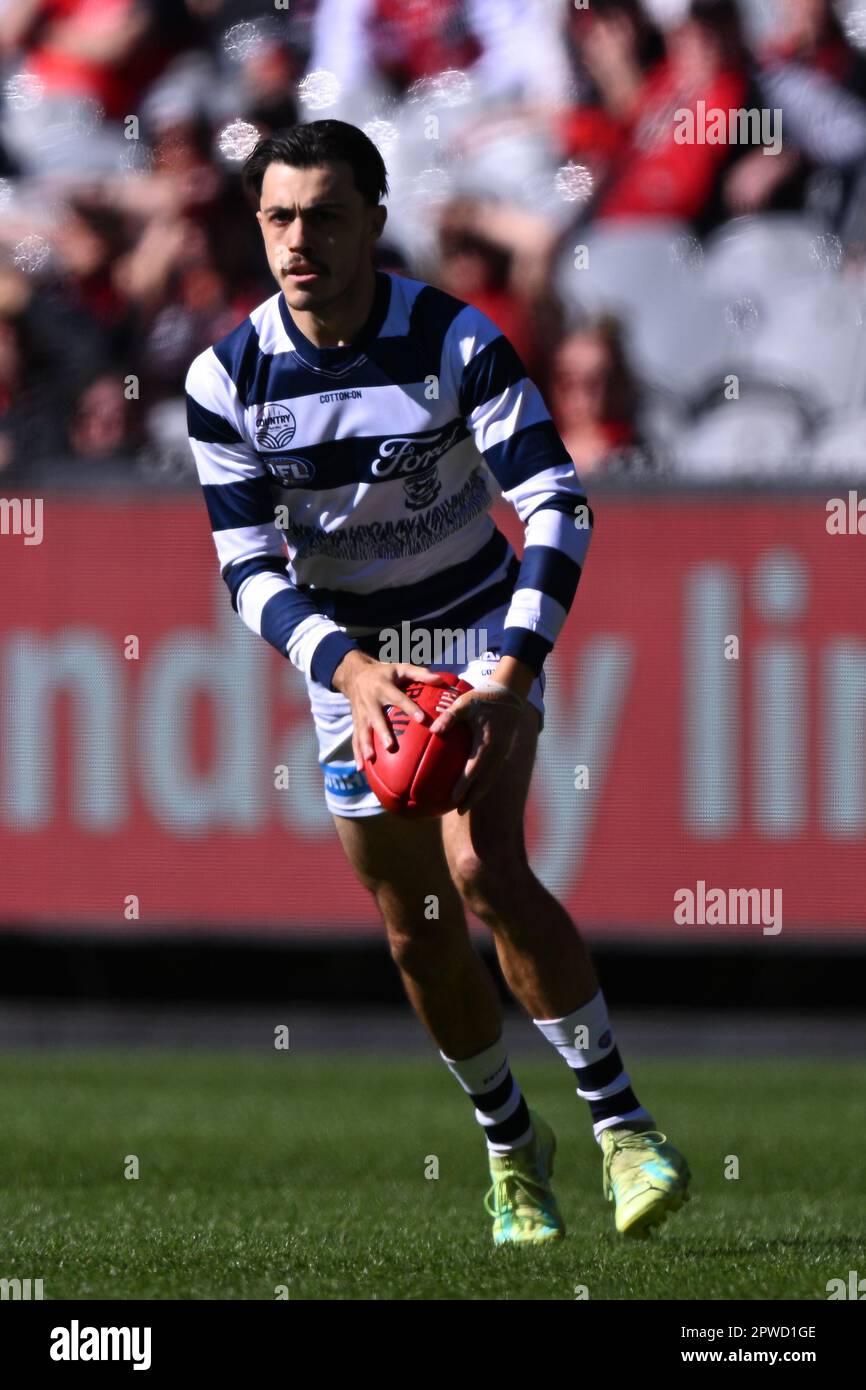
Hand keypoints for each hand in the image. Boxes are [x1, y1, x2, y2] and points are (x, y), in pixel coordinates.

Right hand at [331, 650, 451, 769]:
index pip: (398, 698)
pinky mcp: (356, 722)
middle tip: (390, 747)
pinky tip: (362, 768)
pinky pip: (355, 739)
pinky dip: (357, 753)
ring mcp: (361, 713)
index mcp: (383, 687)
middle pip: (376, 718)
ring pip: (362, 731)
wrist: (355, 674)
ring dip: (365, 745)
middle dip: (382, 732)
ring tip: (371, 759)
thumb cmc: (384, 673)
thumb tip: (441, 680)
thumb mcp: (400, 668)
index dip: (409, 708)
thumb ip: (420, 673)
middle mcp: (370, 701)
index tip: (422, 719)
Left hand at [429, 682, 525, 814]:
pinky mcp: (503, 751)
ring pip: (491, 779)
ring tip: (465, 806)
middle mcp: (497, 752)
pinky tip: (474, 788)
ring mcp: (502, 752)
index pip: (474, 769)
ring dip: (479, 793)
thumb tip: (433, 730)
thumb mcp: (464, 703)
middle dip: (473, 798)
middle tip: (459, 811)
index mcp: (487, 743)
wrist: (509, 693)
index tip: (454, 798)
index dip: (464, 785)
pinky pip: (493, 771)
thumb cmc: (483, 697)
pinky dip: (484, 783)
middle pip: (485, 782)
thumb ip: (449, 717)